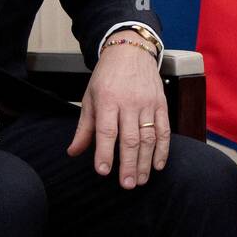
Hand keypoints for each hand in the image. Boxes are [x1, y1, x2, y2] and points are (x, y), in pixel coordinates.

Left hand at [66, 39, 169, 187]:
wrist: (131, 51)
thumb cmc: (107, 76)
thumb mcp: (90, 98)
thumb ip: (85, 128)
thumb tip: (73, 152)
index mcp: (108, 100)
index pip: (107, 130)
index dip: (104, 152)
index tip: (103, 171)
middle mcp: (129, 102)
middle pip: (130, 138)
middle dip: (128, 164)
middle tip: (126, 185)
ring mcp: (148, 103)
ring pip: (148, 137)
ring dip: (145, 161)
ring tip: (140, 180)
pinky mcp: (161, 104)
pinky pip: (164, 130)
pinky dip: (162, 149)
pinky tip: (158, 165)